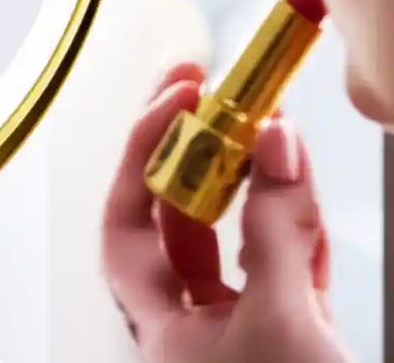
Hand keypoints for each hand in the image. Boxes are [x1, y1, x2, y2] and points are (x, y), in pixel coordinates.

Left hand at [102, 63, 349, 362]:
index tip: (173, 100)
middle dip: (194, 153)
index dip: (141, 155)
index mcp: (160, 324)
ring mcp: (243, 329)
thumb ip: (277, 229)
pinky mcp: (294, 338)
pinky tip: (302, 186)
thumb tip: (272, 143)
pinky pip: (286, 265)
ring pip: (238, 237)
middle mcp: (192, 324)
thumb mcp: (284, 321)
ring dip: (255, 181)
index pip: (126, 221)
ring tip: (269, 125)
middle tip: (210, 90)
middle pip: (177, 219)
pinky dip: (297, 224)